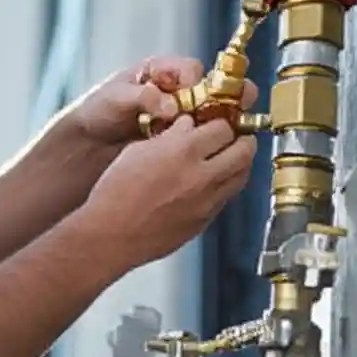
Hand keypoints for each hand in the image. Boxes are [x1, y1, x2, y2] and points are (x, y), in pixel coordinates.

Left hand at [67, 56, 258, 147]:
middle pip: (215, 87)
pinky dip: (209, 142)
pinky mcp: (183, 137)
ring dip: (222, 123)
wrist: (90, 141)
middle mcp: (178, 89)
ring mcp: (183, 114)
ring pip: (214, 113)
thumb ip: (143, 97)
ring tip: (223, 136)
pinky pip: (204, 136)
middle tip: (231, 112)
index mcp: (162, 71)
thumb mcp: (116, 98)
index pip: (191, 69)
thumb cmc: (100, 110)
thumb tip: (171, 106)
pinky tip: (206, 153)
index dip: (197, 82)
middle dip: (227, 98)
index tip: (194, 98)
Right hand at [79, 116, 256, 266]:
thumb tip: (187, 127)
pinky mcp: (204, 221)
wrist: (112, 234)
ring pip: (241, 176)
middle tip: (237, 138)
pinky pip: (226, 198)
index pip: (222, 128)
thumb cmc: (116, 192)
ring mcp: (207, 201)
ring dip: (240, 164)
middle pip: (244, 151)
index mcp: (183, 150)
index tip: (217, 122)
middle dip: (243, 140)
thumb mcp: (139, 150)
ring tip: (230, 158)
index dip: (221, 123)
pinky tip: (213, 183)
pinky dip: (226, 186)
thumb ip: (169, 137)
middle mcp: (202, 175)